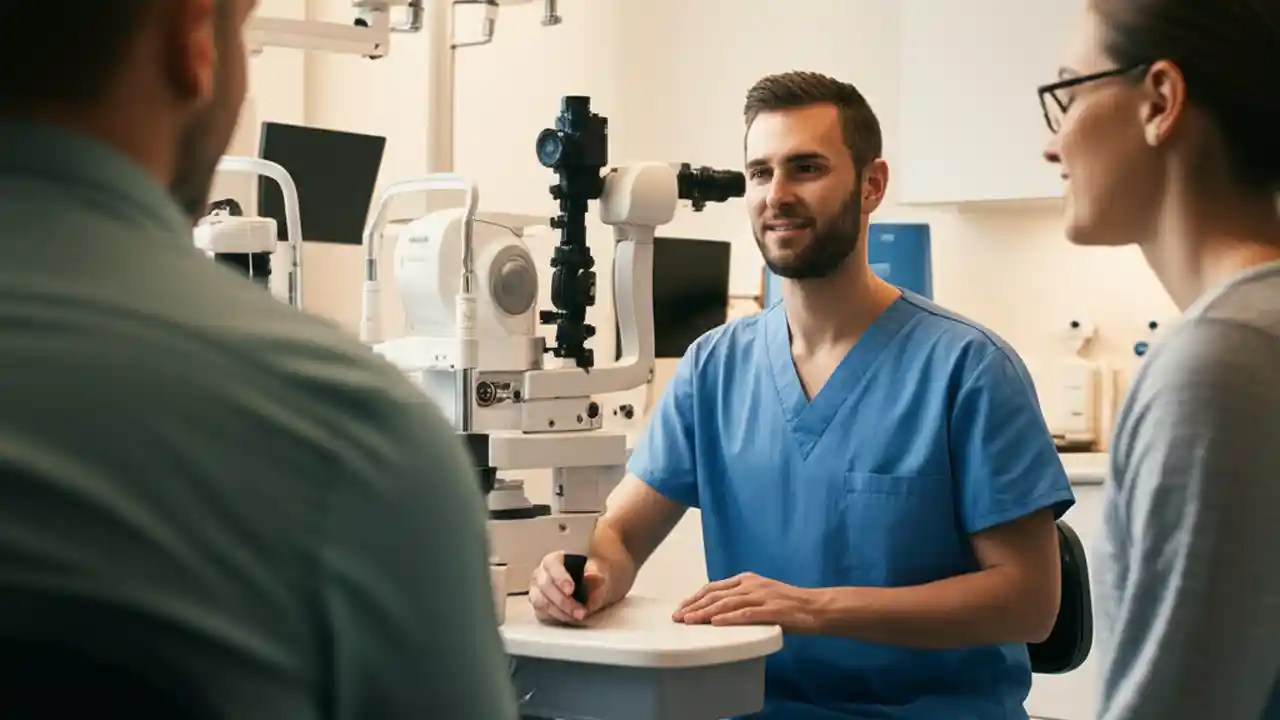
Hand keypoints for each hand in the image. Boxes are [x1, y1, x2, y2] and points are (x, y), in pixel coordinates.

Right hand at [528, 551, 610, 625]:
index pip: (552, 565)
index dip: (560, 578)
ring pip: (540, 601)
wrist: (592, 591)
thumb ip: (595, 574)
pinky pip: (541, 613)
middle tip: (579, 612)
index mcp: (554, 559)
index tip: (571, 591)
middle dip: (563, 601)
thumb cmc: (592, 578)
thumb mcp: (599, 574)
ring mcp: (536, 589)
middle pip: (545, 585)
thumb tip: (589, 575)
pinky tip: (570, 618)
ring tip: (577, 616)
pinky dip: (556, 617)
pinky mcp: (537, 605)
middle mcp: (541, 573)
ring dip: (559, 612)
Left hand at [673, 572, 821, 633]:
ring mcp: (762, 597)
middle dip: (694, 606)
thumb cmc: (789, 604)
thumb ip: (742, 598)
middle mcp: (752, 585)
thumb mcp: (761, 593)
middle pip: (716, 595)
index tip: (681, 607)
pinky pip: (746, 615)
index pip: (715, 587)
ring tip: (690, 620)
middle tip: (678, 617)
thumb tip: (717, 609)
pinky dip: (729, 618)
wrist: (815, 607)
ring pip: (727, 604)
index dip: (696, 597)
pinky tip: (716, 623)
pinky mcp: (772, 610)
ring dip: (706, 613)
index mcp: (747, 580)